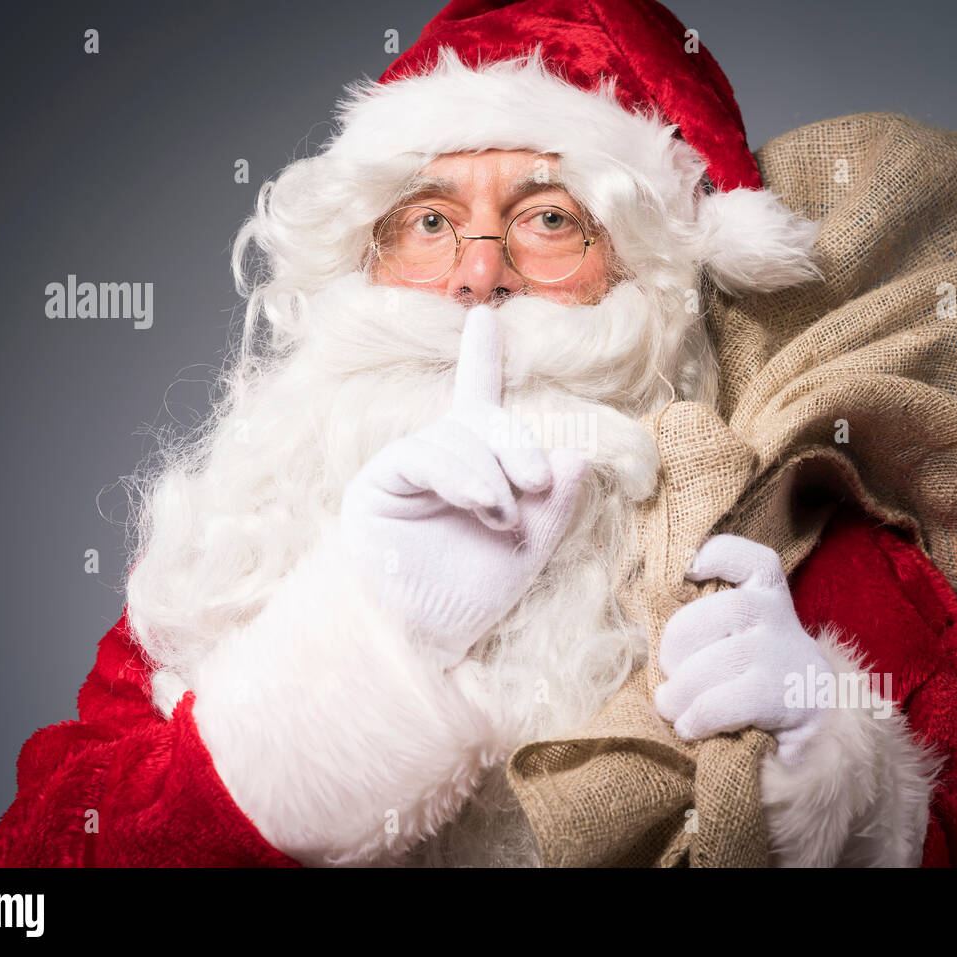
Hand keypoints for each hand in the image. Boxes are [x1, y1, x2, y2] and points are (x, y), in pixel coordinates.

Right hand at [339, 304, 588, 668]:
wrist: (416, 638)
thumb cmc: (468, 598)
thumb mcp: (529, 552)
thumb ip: (554, 506)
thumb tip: (575, 454)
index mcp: (478, 471)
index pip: (480, 404)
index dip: (481, 361)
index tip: (482, 318)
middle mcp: (442, 461)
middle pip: (482, 419)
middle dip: (516, 442)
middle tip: (539, 481)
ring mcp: (410, 467)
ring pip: (458, 435)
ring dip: (491, 472)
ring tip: (503, 516)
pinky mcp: (381, 480)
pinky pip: (423, 454)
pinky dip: (461, 474)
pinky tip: (482, 502)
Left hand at [654, 534, 831, 765]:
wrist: (810, 744)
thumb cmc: (749, 689)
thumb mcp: (731, 645)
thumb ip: (702, 629)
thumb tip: (648, 633)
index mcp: (766, 597)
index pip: (751, 560)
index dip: (718, 555)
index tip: (690, 571)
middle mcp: (781, 620)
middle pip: (724, 611)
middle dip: (679, 644)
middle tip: (668, 676)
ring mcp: (788, 659)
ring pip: (723, 659)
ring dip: (683, 689)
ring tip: (672, 708)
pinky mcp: (789, 702)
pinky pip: (729, 702)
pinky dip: (700, 716)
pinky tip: (692, 729)